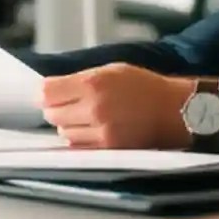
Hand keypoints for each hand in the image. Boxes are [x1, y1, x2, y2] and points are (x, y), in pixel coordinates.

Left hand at [41, 63, 194, 148]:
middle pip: (51, 113)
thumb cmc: (143, 87)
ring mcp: (101, 129)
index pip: (47, 91)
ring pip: (63, 132)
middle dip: (55, 109)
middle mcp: (94, 107)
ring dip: (68, 125)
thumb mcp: (111, 70)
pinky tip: (91, 130)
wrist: (173, 109)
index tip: (48, 93)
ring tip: (86, 117)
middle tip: (68, 105)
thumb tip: (49, 89)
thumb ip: (80, 79)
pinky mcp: (108, 148)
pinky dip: (79, 139)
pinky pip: (78, 146)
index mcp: (93, 83)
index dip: (45, 93)